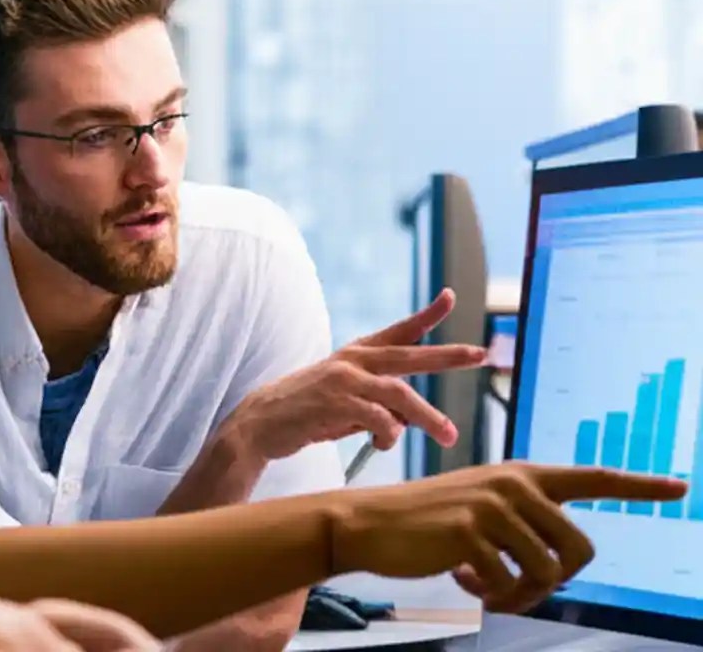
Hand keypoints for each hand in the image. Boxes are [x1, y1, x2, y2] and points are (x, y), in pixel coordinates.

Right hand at [220, 288, 483, 459]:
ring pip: (400, 395)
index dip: (425, 315)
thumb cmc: (306, 411)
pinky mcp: (336, 403)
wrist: (261, 422)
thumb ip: (377, 402)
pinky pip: (379, 420)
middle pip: (409, 355)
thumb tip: (406, 422)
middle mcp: (352, 361)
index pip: (397, 331)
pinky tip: (381, 444)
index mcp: (355, 354)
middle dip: (447, 356)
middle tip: (480, 354)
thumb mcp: (344, 398)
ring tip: (449, 435)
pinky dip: (388, 435)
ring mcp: (344, 380)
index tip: (450, 297)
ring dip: (428, 417)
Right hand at [329, 462, 687, 612]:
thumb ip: (524, 519)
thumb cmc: (426, 521)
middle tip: (517, 585)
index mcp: (521, 475)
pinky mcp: (470, 533)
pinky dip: (492, 597)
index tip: (681, 486)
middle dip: (555, 581)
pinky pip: (509, 586)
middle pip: (580, 549)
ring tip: (486, 585)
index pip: (592, 477)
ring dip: (520, 594)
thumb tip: (562, 561)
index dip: (640, 485)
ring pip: (548, 573)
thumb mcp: (480, 506)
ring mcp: (492, 507)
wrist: (368, 523)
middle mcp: (514, 484)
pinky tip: (463, 580)